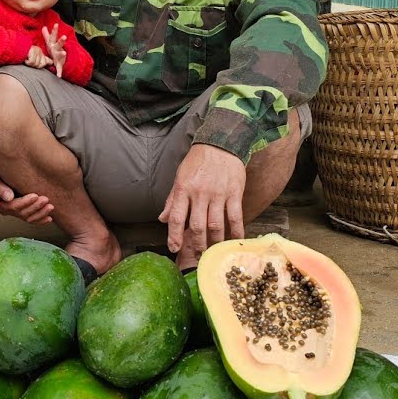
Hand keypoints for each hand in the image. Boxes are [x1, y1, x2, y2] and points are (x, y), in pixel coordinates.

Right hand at [0, 176, 53, 224]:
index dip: (25, 202)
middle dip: (35, 207)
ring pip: (28, 218)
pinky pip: (32, 219)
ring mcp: (15, 212)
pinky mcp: (23, 212)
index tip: (35, 195)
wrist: (3, 173)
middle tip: (46, 199)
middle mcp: (6, 210)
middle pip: (22, 213)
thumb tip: (9, 198)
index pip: (12, 206)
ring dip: (41, 213)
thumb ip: (1, 187)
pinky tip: (49, 218)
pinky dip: (41, 220)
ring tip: (50, 207)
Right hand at [24, 45, 53, 69]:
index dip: (50, 63)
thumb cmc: (23, 55)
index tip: (51, 64)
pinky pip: (31, 62)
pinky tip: (25, 58)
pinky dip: (27, 62)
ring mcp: (37, 50)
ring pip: (36, 64)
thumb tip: (52, 62)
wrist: (15, 48)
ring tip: (27, 58)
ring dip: (30, 64)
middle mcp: (40, 51)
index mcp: (41, 53)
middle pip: (41, 65)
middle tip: (30, 61)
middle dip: (35, 65)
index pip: (49, 60)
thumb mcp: (33, 58)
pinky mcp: (33, 51)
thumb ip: (43, 60)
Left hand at [42, 25, 67, 79]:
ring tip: (64, 52)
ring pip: (61, 54)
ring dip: (62, 53)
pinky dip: (59, 72)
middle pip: (60, 44)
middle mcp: (58, 49)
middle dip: (62, 40)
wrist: (61, 60)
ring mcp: (60, 56)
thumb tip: (43, 27)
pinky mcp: (59, 64)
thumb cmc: (54, 50)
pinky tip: (58, 75)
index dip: (55, 30)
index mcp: (54, 44)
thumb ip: (47, 35)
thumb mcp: (50, 42)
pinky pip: (59, 68)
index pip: (54, 36)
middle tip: (64, 36)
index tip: (56, 24)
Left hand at [158, 144, 245, 258]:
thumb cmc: (198, 161)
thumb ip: (172, 199)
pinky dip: (235, 232)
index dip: (174, 235)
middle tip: (198, 255)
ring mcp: (218, 194)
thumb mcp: (180, 177)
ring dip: (214, 242)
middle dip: (196, 244)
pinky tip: (235, 241)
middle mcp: (200, 193)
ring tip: (213, 251)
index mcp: (183, 189)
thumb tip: (162, 219)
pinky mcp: (234, 193)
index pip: (175, 217)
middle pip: (196, 226)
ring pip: (216, 225)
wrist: (221, 143)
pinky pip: (235, 217)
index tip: (174, 248)